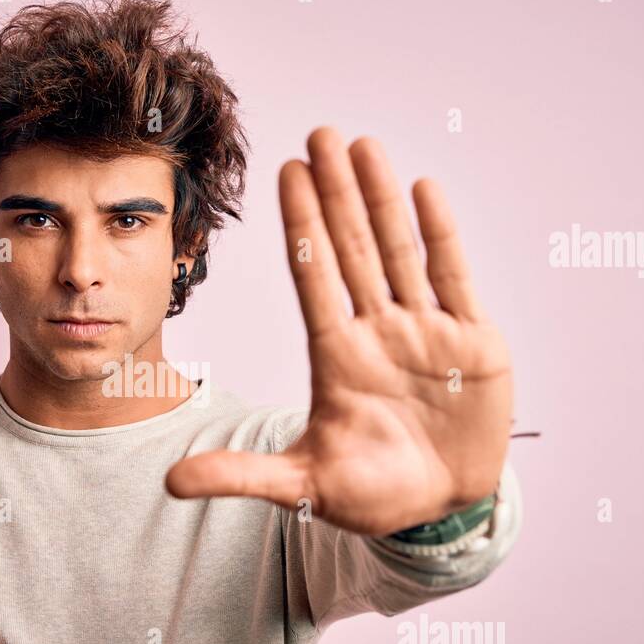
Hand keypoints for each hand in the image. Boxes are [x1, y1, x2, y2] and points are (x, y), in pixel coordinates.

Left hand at [165, 126, 512, 535]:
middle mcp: (377, 333)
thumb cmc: (372, 495)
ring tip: (363, 146)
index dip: (301, 225)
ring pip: (400, 251)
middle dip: (335, 193)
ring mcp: (425, 332)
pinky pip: (454, 278)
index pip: (313, 277)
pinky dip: (440, 235)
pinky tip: (423, 188)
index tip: (286, 172)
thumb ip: (241, 475)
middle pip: (352, 250)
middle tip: (319, 134)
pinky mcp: (473, 343)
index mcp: (336, 358)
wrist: (442, 510)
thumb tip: (170, 482)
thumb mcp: (303, 485)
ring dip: (382, 200)